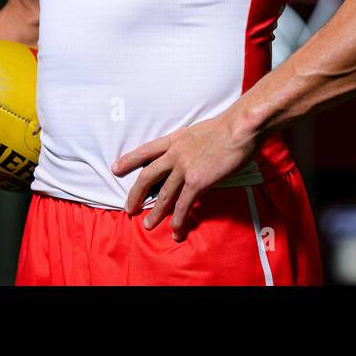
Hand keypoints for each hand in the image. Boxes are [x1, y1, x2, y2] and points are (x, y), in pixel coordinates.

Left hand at [111, 106, 260, 241]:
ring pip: (164, 195)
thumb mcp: (200, 130)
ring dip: (155, 213)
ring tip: (148, 225)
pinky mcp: (197, 181)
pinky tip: (176, 230)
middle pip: (147, 176)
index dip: (129, 160)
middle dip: (136, 193)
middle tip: (128, 207)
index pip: (146, 150)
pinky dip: (178, 219)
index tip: (115, 167)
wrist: (240, 127)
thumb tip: (196, 153)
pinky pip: (183, 205)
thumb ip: (193, 143)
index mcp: (176, 139)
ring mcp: (184, 168)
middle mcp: (175, 153)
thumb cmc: (229, 125)